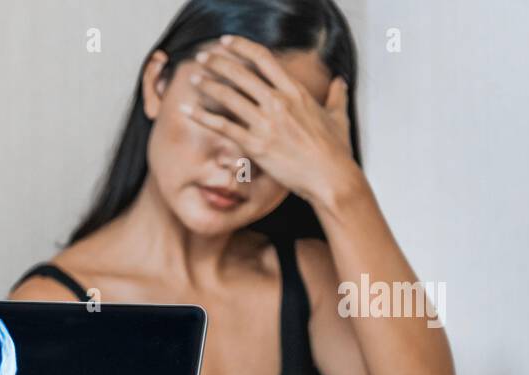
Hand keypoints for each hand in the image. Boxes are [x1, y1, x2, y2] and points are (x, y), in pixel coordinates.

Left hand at [181, 35, 360, 207]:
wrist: (331, 177)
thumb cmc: (336, 150)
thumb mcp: (338, 117)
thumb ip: (336, 96)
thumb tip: (340, 83)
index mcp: (295, 91)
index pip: (264, 59)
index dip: (242, 47)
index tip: (227, 42)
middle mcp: (279, 102)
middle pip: (241, 74)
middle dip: (218, 62)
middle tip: (202, 57)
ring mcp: (266, 123)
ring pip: (229, 96)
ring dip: (208, 85)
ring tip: (193, 78)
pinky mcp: (256, 145)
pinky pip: (223, 126)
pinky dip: (203, 117)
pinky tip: (188, 110)